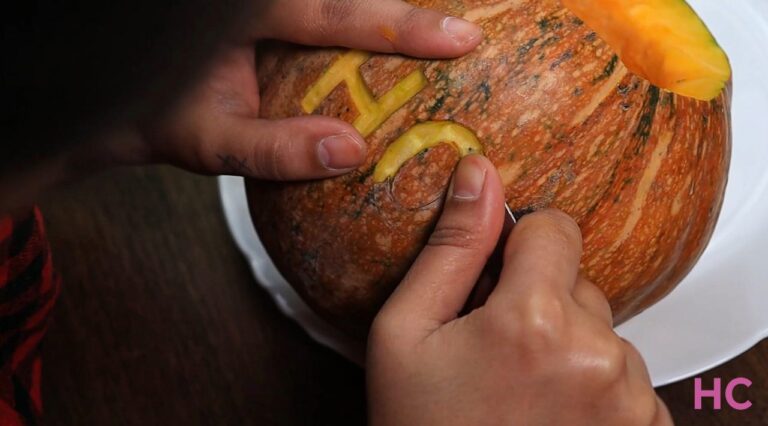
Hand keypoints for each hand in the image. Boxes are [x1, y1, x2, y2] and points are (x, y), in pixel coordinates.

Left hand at [114, 0, 483, 179]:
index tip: (461, 38)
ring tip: (443, 30)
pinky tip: (396, 37)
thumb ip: (276, 148)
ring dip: (388, 11)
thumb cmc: (162, 117)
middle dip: (408, 9)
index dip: (404, 25)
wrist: (123, 90)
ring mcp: (273, 4)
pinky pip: (327, 11)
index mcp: (245, 10)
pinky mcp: (278, 12)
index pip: (334, 12)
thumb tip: (352, 151)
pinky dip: (363, 22)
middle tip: (465, 32)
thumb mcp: (210, 143)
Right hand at [367, 155, 672, 425]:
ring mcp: (630, 400)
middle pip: (580, 282)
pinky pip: (627, 377)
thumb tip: (478, 173)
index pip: (555, 227)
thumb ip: (450, 249)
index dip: (520, 246)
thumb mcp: (406, 333)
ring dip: (569, 348)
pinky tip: (551, 414)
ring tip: (521, 391)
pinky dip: (596, 386)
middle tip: (497, 352)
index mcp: (533, 321)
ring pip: (605, 331)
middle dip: (542, 303)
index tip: (496, 282)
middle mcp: (597, 357)